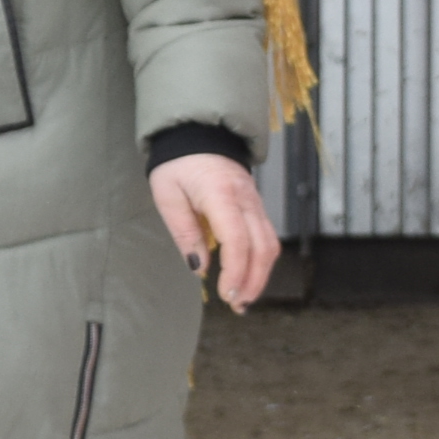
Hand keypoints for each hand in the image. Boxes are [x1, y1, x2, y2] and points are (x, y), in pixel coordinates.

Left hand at [149, 152, 283, 312]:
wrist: (200, 134)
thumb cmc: (178, 165)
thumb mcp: (167, 195)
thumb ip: (185, 231)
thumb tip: (199, 267)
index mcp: (221, 194)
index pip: (238, 239)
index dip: (235, 271)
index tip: (225, 294)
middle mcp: (246, 199)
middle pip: (262, 247)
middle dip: (252, 281)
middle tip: (236, 305)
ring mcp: (256, 202)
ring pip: (270, 244)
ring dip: (260, 275)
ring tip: (243, 299)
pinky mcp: (257, 206)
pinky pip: (266, 237)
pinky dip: (260, 261)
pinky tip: (248, 277)